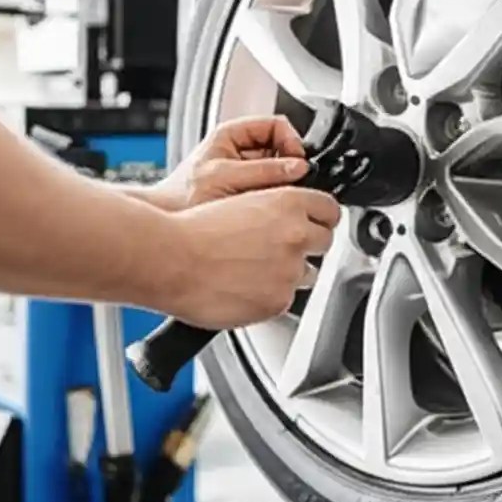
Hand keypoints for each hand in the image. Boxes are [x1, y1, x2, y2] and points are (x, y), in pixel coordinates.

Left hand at [144, 116, 309, 210]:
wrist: (168, 223)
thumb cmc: (181, 197)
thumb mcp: (226, 177)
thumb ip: (264, 170)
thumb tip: (298, 167)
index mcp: (231, 135)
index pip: (276, 125)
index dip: (291, 140)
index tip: (298, 159)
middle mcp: (239, 151)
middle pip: (281, 147)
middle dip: (289, 164)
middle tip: (293, 181)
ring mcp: (244, 171)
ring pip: (279, 170)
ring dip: (283, 183)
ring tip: (278, 197)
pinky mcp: (247, 192)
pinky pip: (272, 190)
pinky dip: (276, 197)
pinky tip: (271, 207)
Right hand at [158, 187, 340, 328]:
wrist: (171, 261)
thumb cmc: (193, 230)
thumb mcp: (242, 200)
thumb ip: (276, 208)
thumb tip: (294, 216)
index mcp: (289, 203)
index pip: (330, 210)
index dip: (321, 218)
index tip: (315, 223)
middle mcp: (296, 235)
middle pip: (324, 242)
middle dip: (307, 245)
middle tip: (280, 248)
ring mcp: (289, 271)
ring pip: (308, 274)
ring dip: (290, 272)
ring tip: (256, 270)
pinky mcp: (278, 301)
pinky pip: (286, 299)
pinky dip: (270, 295)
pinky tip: (245, 286)